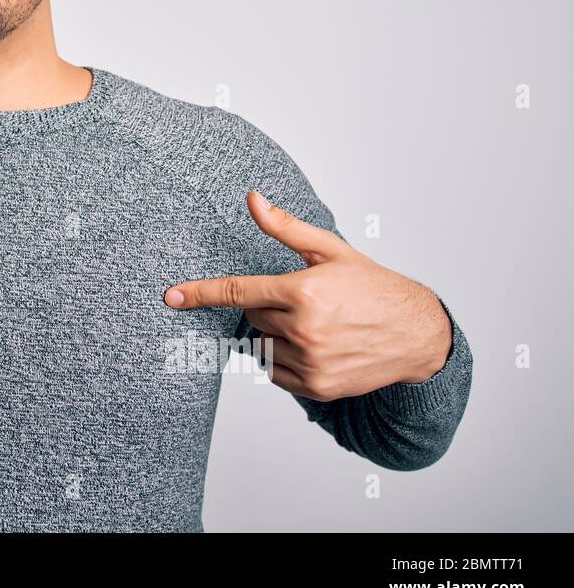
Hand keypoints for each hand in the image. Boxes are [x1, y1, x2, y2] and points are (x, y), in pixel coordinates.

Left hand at [164, 190, 452, 400]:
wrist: (416, 333)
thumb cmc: (371, 286)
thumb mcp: (330, 250)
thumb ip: (285, 227)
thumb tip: (252, 199)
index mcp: (304, 292)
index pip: (238, 292)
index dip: (201, 293)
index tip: (171, 296)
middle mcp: (305, 330)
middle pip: (252, 318)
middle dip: (268, 307)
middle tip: (303, 302)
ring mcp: (311, 363)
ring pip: (261, 346)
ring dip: (275, 335)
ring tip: (314, 326)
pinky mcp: (317, 387)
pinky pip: (274, 372)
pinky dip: (284, 360)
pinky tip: (314, 347)